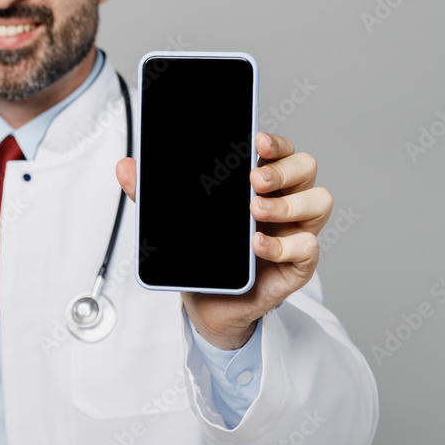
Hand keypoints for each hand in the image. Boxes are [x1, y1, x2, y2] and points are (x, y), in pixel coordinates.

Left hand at [115, 131, 332, 349]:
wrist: (209, 303)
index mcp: (261, 182)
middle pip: (306, 167)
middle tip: (253, 179)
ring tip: (254, 210)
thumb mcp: (176, 220)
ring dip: (287, 203)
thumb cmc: (206, 253)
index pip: (279, 149)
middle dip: (283, 168)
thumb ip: (152, 194)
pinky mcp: (298, 265)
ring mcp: (295, 231)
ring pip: (319, 201)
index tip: (256, 140)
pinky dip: (283, 245)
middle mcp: (284, 200)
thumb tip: (126, 168)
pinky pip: (307, 248)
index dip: (274, 142)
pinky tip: (257, 245)